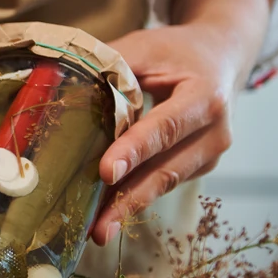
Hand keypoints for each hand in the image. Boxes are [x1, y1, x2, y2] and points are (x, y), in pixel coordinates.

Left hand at [90, 0, 274, 244]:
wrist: (221, 56)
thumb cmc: (175, 50)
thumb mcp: (144, 47)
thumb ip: (109, 66)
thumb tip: (56, 80)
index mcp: (205, 96)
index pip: (165, 127)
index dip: (135, 150)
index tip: (106, 172)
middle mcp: (215, 131)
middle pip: (168, 169)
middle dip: (130, 198)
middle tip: (99, 225)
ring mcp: (210, 154)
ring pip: (165, 182)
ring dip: (129, 205)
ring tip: (99, 229)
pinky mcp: (200, 166)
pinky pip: (164, 182)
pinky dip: (136, 195)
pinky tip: (108, 211)